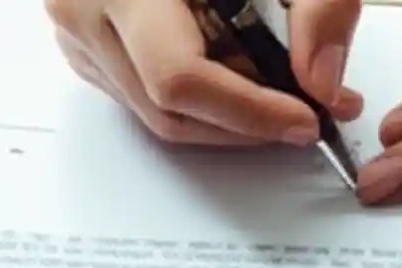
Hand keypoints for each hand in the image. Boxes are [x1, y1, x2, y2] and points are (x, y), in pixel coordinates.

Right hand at [44, 0, 364, 144]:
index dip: (248, 110)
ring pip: (158, 115)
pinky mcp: (86, 50)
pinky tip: (237, 67)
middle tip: (311, 109)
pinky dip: (200, 99)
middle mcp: (84, 12)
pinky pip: (145, 99)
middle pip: (171, 109)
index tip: (305, 118)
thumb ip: (317, 6)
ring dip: (227, 115)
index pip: (178, 76)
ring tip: (283, 85)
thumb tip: (323, 82)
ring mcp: (78, 36)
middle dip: (247, 121)